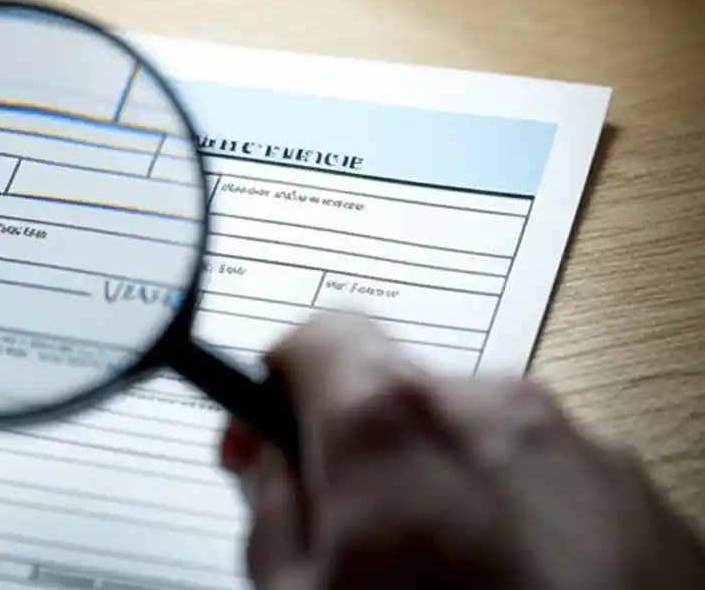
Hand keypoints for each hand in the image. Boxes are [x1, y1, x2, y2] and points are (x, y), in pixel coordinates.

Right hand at [221, 315, 703, 589]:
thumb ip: (269, 510)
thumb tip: (269, 469)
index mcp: (391, 420)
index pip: (314, 337)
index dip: (277, 385)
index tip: (268, 432)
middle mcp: (489, 407)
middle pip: (397, 392)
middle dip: (365, 451)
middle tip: (351, 532)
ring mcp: (574, 445)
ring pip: (475, 438)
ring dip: (446, 485)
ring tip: (445, 576)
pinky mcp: (635, 492)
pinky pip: (548, 476)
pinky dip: (518, 514)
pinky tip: (509, 584)